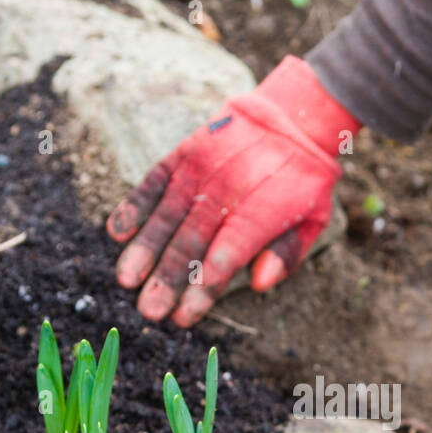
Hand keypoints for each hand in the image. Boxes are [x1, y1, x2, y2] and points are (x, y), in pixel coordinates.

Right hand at [107, 56, 358, 325]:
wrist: (293, 116)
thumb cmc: (303, 181)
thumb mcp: (314, 218)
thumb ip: (287, 253)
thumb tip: (262, 284)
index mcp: (263, 209)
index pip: (228, 253)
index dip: (205, 286)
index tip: (185, 316)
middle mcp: (227, 189)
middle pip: (193, 239)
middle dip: (168, 278)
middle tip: (149, 310)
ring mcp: (202, 169)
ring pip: (168, 214)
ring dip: (145, 249)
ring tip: (126, 280)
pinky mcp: (184, 154)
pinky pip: (155, 181)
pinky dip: (134, 205)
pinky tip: (117, 232)